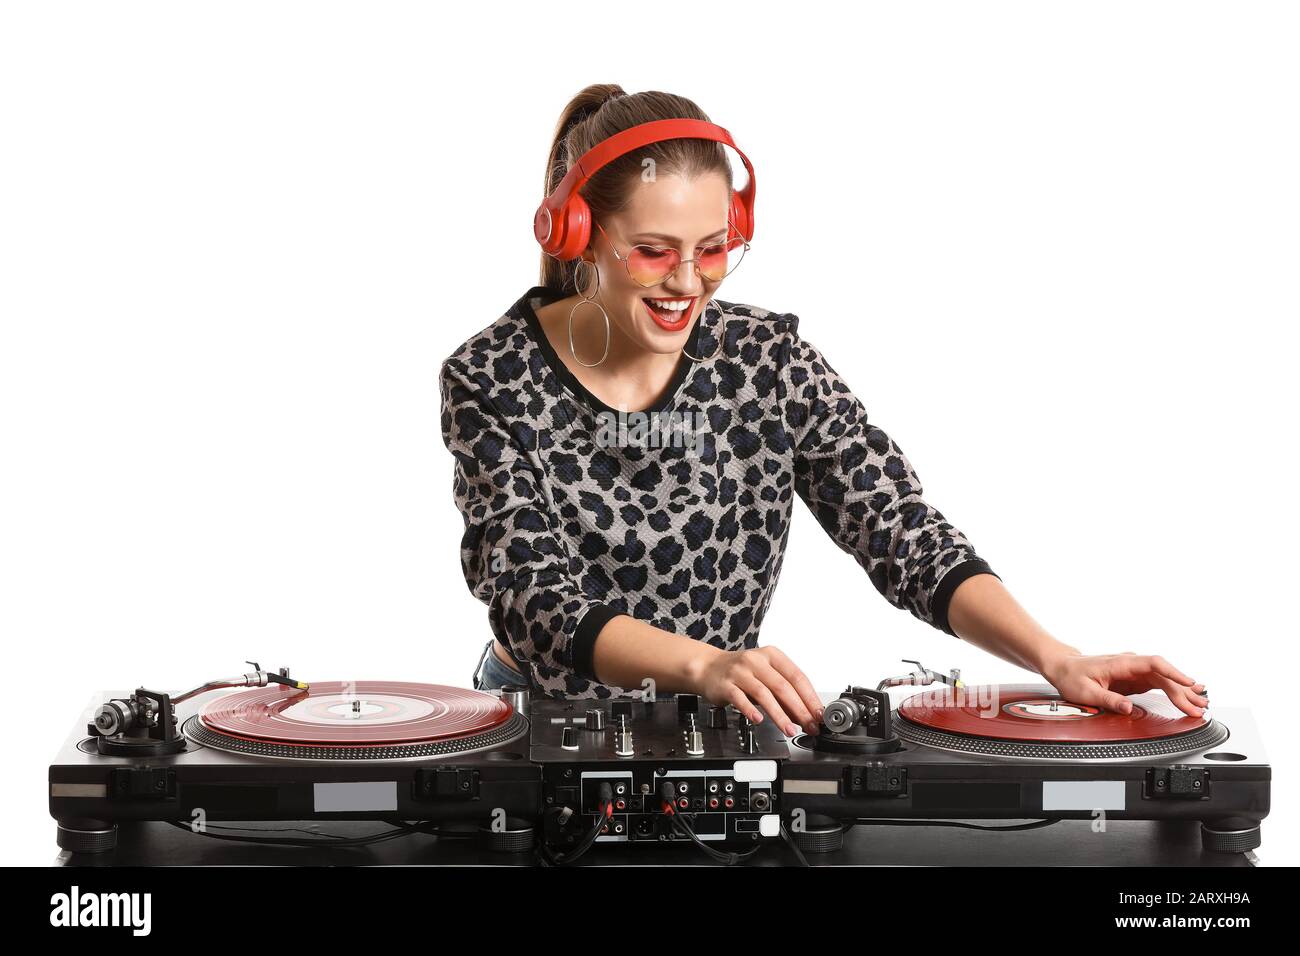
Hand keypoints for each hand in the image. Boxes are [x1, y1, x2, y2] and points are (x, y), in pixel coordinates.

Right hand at [689, 645, 822, 736]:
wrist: (708, 667)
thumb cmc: (741, 672)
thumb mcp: (766, 676)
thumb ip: (784, 694)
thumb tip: (805, 715)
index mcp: (772, 655)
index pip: (797, 676)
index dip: (810, 697)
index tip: (818, 714)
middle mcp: (756, 660)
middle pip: (783, 686)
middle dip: (799, 709)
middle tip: (809, 725)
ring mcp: (740, 672)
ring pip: (763, 694)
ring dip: (779, 714)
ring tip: (789, 729)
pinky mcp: (726, 684)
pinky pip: (740, 698)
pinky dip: (751, 710)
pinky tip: (759, 720)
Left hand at [1040, 651, 1207, 717]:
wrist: (1063, 667)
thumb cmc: (1071, 676)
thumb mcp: (1085, 692)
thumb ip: (1108, 699)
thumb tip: (1128, 708)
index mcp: (1121, 664)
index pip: (1153, 663)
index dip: (1173, 672)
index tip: (1188, 683)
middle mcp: (1131, 664)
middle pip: (1163, 675)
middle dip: (1183, 691)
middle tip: (1199, 708)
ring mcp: (1134, 671)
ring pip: (1164, 679)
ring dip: (1182, 692)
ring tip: (1201, 704)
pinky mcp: (1135, 679)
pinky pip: (1159, 683)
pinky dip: (1174, 690)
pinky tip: (1188, 695)